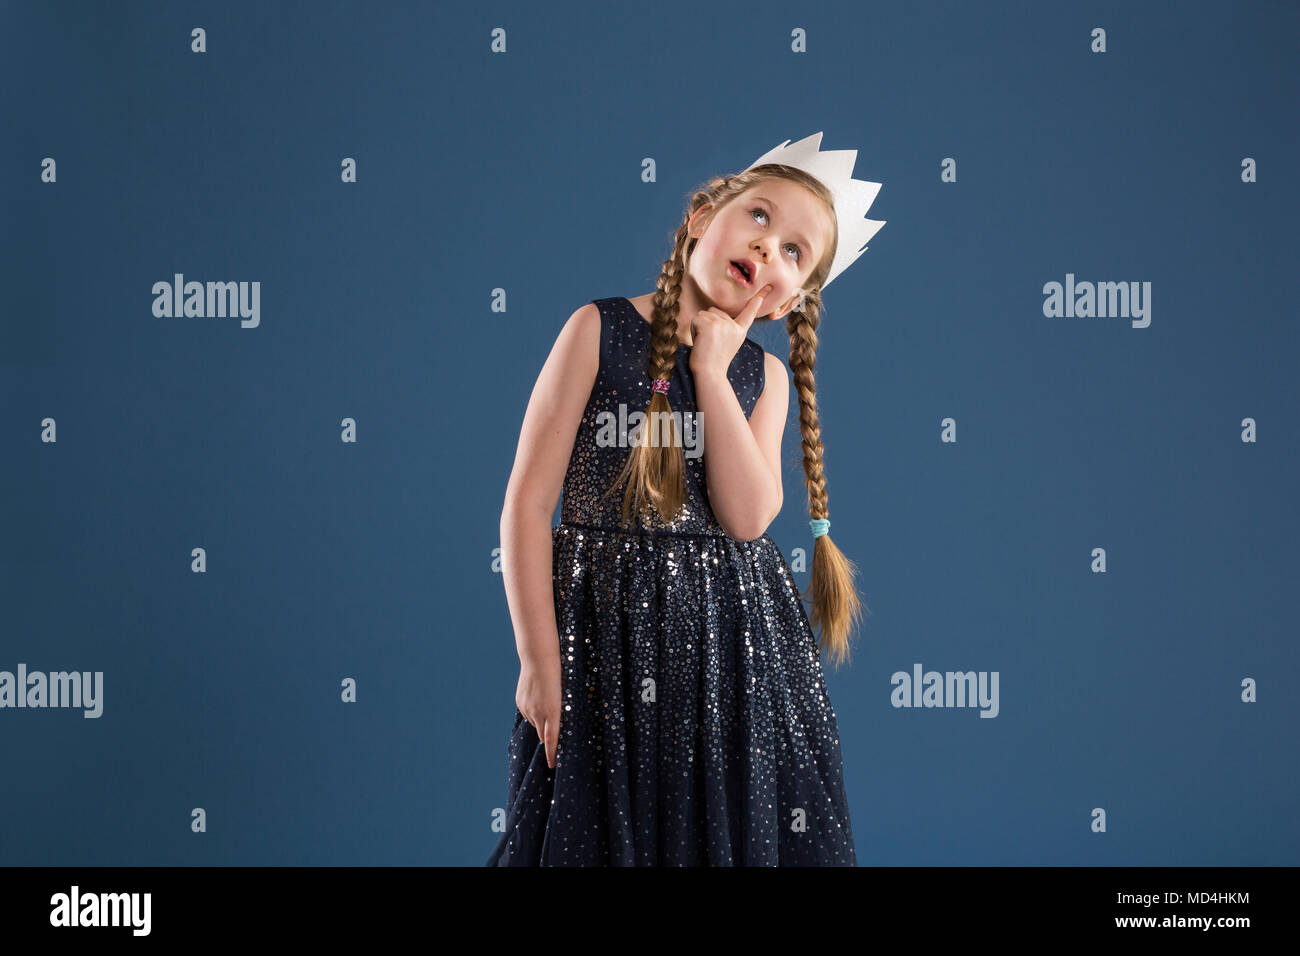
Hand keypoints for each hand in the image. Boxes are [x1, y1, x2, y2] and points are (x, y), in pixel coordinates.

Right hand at [515, 654, 561, 768]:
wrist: (539, 658)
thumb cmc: (559, 675)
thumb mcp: (564, 696)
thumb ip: (559, 713)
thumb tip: (557, 726)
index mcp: (553, 713)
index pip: (551, 740)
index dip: (551, 754)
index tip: (551, 765)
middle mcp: (538, 713)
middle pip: (543, 735)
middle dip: (548, 738)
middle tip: (554, 738)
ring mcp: (528, 708)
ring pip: (535, 724)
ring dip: (541, 721)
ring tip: (547, 706)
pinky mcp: (520, 702)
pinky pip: (528, 714)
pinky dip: (534, 712)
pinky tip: (538, 700)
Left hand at [687, 283, 771, 380]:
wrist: (709, 373)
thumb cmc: (713, 362)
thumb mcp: (726, 343)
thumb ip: (725, 328)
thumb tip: (713, 312)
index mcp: (740, 331)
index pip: (750, 312)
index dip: (759, 299)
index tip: (769, 287)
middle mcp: (734, 326)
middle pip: (714, 311)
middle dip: (707, 323)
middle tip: (709, 342)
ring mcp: (723, 324)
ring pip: (704, 314)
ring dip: (699, 327)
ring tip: (704, 343)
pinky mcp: (710, 325)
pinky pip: (696, 319)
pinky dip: (693, 329)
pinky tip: (699, 341)